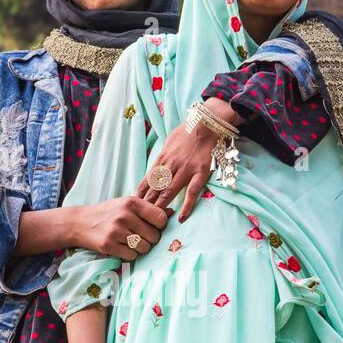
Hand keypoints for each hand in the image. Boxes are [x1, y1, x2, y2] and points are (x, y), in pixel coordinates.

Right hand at [74, 196, 172, 261]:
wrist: (80, 222)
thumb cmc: (108, 213)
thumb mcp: (126, 204)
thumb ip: (148, 209)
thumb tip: (172, 213)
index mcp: (132, 202)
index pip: (161, 218)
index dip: (159, 225)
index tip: (152, 226)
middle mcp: (124, 215)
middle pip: (154, 236)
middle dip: (150, 239)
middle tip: (139, 236)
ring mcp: (116, 231)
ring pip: (144, 248)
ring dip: (140, 248)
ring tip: (129, 241)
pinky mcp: (108, 245)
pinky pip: (131, 256)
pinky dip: (129, 255)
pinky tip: (121, 247)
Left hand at [136, 98, 240, 222]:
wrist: (206, 123)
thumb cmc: (188, 131)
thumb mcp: (169, 141)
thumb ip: (163, 155)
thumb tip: (157, 167)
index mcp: (163, 157)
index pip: (148, 179)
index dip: (141, 193)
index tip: (136, 204)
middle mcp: (171, 165)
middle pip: (156, 188)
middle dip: (148, 203)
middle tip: (141, 217)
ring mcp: (186, 169)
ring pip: (170, 191)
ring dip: (162, 206)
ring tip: (156, 220)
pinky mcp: (200, 172)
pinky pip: (192, 192)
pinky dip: (187, 206)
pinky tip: (182, 217)